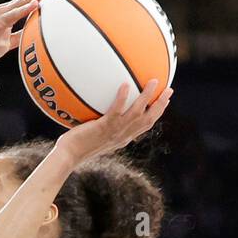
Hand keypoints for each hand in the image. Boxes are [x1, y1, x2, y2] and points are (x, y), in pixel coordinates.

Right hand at [0, 0, 61, 66]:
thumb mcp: (6, 43)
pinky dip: (25, 9)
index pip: (30, 0)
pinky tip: (36, 3)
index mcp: (9, 14)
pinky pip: (14, 15)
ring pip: (24, 0)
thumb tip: (31, 36)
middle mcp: (6, 10)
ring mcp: (1, 15)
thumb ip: (19, 37)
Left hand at [56, 80, 174, 162]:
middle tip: (169, 90)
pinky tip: (125, 85)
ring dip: (147, 97)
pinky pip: (116, 111)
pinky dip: (122, 98)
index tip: (164, 101)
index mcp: (124, 138)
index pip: (145, 125)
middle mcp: (123, 136)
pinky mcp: (104, 127)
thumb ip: (102, 125)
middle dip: (161, 105)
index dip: (157, 113)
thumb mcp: (94, 136)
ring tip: (153, 81)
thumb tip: (98, 111)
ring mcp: (115, 132)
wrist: (68, 156)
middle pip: (149, 119)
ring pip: (137, 113)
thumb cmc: (77, 145)